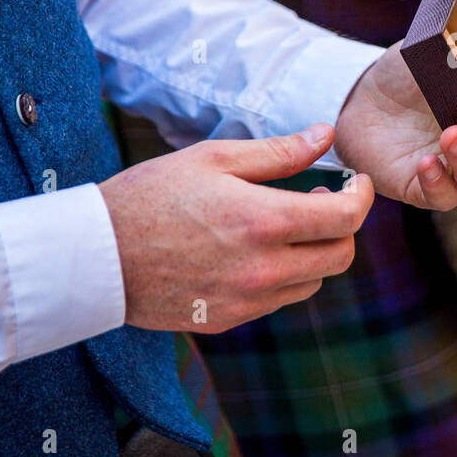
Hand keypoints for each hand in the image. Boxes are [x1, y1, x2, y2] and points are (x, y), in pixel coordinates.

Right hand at [100, 124, 373, 331]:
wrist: (94, 257)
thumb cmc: (150, 196)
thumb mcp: (215, 158)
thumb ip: (278, 152)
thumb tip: (327, 135)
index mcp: (262, 222)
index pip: (346, 219)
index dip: (362, 197)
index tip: (357, 181)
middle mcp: (262, 270)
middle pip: (340, 256)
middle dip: (343, 225)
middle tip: (321, 198)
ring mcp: (247, 302)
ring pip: (313, 282)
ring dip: (314, 252)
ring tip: (286, 222)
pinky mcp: (229, 320)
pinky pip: (279, 300)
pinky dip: (284, 275)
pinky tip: (257, 250)